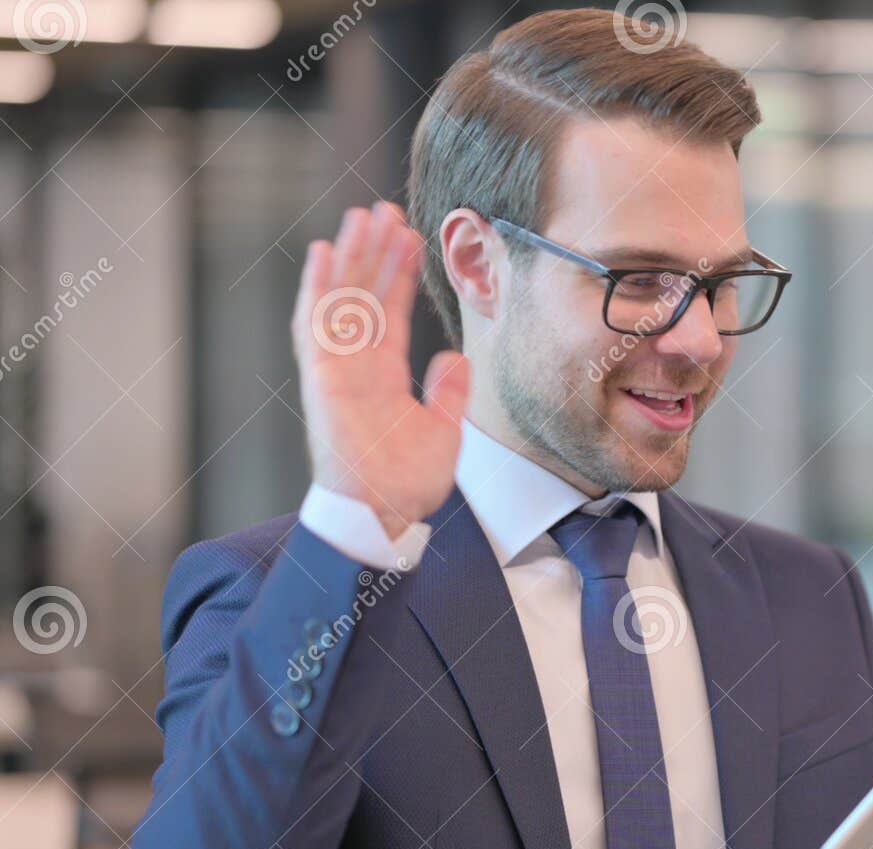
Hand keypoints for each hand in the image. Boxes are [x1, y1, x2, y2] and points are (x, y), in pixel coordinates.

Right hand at [292, 201, 470, 538]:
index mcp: (383, 377)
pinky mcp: (322, 378)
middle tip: (386, 210)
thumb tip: (456, 358)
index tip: (410, 240)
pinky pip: (316, 325)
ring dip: (350, 256)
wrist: (384, 515)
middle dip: (375, 252)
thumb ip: (448, 392)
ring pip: (342, 299)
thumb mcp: (445, 430)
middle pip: (365, 296)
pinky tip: (322, 253)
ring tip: (363, 215)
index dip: (399, 276)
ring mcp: (337, 370)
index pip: (391, 314)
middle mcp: (357, 367)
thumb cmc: (407, 483)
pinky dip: (317, 288)